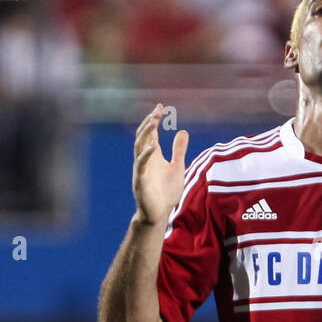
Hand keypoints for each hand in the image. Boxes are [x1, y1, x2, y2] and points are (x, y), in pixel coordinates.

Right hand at [132, 105, 188, 227]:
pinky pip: (141, 164)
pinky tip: (153, 145)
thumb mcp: (177, 168)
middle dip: (149, 122)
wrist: (159, 214)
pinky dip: (146, 154)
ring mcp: (141, 169)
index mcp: (153, 155)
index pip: (151, 133)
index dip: (154, 119)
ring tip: (154, 121)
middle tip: (157, 111)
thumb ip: (179, 151)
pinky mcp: (140, 180)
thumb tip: (183, 131)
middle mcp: (145, 159)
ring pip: (138, 146)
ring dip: (146, 133)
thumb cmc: (166, 193)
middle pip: (143, 136)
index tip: (160, 107)